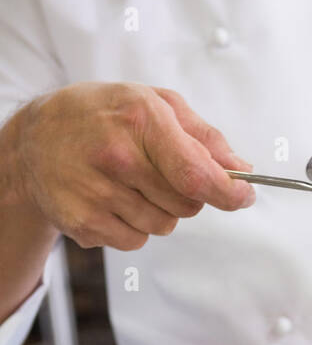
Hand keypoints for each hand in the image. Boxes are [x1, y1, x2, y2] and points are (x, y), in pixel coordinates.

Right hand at [6, 82, 255, 251]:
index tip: (245, 197)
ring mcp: (97, 193)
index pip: (197, 173)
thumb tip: (241, 169)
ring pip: (164, 226)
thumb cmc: (101, 116)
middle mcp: (117, 157)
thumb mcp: (152, 103)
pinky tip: (110, 199)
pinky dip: (133, 226)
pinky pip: (136, 241)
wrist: (33, 142)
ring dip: (159, 211)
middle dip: (187, 195)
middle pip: (187, 205)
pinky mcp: (84, 223)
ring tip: (128, 182)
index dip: (229, 192)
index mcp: (140, 120)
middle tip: (158, 171)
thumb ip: (203, 136)